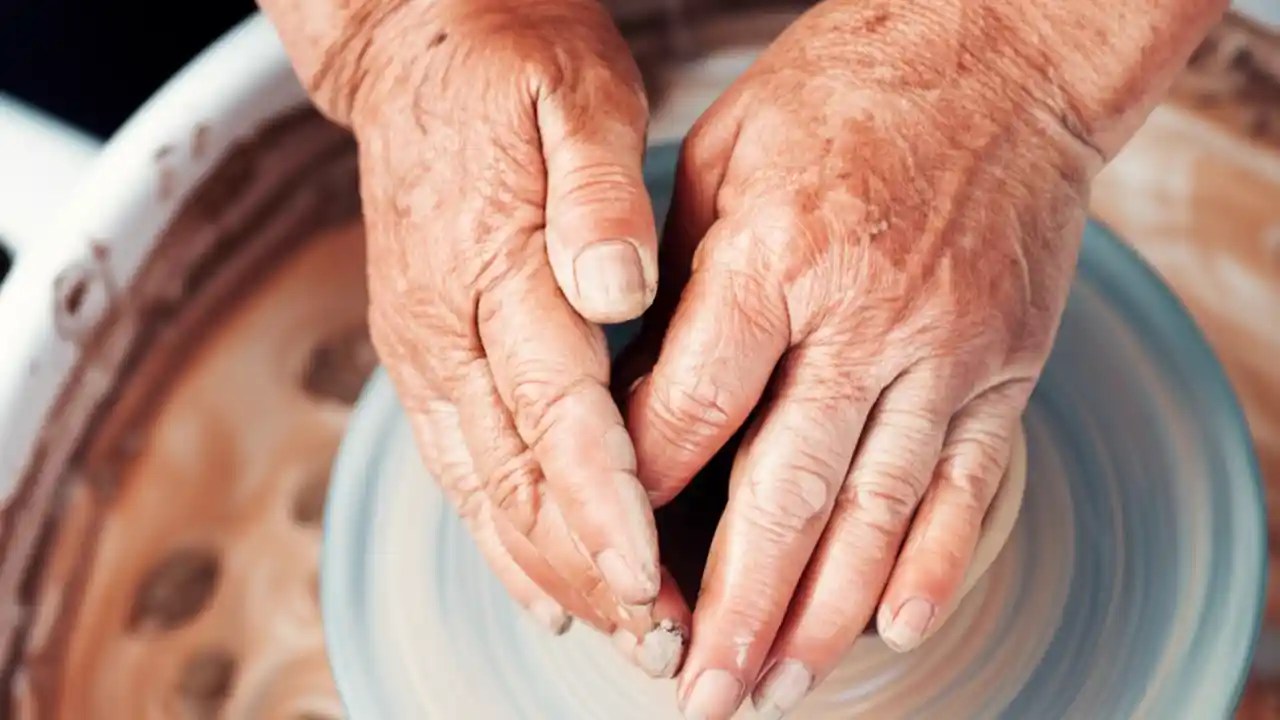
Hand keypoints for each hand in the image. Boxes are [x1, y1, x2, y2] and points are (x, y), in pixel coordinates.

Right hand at [283, 0, 688, 674]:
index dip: (603, 498)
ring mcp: (425, 348)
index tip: (652, 570)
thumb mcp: (571, 95)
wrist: (417, 45)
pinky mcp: (424, 354)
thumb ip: (594, 196)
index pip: (554, 408)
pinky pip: (460, 466)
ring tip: (620, 632)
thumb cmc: (510, 64)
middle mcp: (444, 327)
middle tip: (663, 636)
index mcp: (490, 268)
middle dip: (590, 566)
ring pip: (485, 489)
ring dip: (551, 570)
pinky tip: (544, 583)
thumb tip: (619, 284)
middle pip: (517, 475)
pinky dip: (503, 535)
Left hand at [624, 2, 1108, 714]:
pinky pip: (969, 481)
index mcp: (771, 257)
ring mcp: (944, 348)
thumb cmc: (839, 93)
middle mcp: (860, 317)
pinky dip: (932, 560)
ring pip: (875, 510)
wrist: (1001, 54)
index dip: (641, 495)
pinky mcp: (1004, 362)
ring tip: (781, 685)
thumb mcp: (723, 157)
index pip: (691, 410)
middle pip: (783, 494)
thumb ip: (680, 280)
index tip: (615, 559)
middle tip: (697, 691)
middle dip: (733, 608)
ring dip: (824, 614)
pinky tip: (893, 625)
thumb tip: (636, 392)